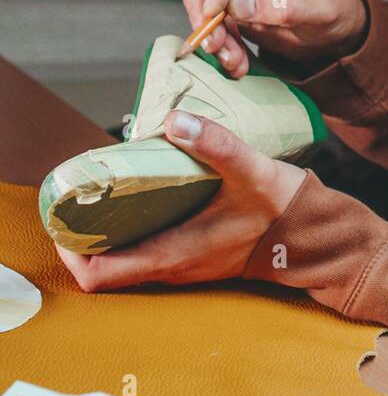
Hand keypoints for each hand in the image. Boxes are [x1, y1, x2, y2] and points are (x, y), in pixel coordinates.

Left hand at [55, 112, 306, 291]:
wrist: (313, 235)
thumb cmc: (282, 209)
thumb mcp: (251, 170)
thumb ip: (215, 144)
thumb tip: (176, 120)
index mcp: (172, 254)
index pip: (98, 275)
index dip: (70, 251)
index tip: (66, 216)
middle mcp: (170, 267)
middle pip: (102, 267)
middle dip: (82, 234)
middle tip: (80, 193)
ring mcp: (180, 264)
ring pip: (122, 259)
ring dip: (105, 230)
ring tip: (104, 189)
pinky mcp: (191, 254)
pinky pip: (143, 249)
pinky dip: (129, 227)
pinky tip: (138, 193)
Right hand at [183, 0, 369, 76]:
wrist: (336, 27)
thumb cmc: (336, 5)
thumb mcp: (321, 6)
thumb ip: (286, 3)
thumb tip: (241, 5)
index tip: (216, 10)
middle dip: (204, 9)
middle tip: (215, 42)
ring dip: (211, 31)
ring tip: (232, 58)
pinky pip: (210, 18)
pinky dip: (218, 41)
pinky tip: (236, 60)